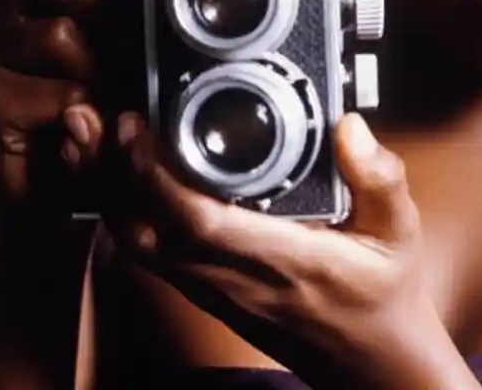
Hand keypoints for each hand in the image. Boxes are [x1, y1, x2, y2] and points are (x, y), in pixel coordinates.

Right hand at [0, 0, 132, 217]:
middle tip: (123, 33)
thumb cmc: (98, 115)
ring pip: (56, 33)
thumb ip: (126, 11)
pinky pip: (56, 94)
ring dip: (100, 67)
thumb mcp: (123, 55)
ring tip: (113, 94)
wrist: (59, 195)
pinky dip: (86, 113)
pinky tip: (90, 125)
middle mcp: (4, 10)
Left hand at [99, 112, 477, 389]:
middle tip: (88, 117)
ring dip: (102, 188)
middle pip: (145, 232)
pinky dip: (116, 208)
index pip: (201, 223)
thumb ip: (378, 178)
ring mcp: (212, 289)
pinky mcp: (202, 290)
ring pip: (135, 244)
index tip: (135, 127)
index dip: (155, 177)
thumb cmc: (381, 294)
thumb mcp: (399, 232)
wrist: (369, 364)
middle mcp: (235, 279)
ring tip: (82, 134)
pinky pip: (144, 252)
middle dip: (106, 174)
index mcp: (283, 262)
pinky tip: (104, 172)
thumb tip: (348, 127)